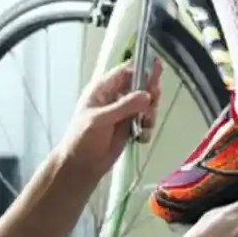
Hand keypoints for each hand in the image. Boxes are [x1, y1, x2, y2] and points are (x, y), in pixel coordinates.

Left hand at [56, 59, 162, 182]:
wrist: (80, 167)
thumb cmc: (82, 139)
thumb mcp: (101, 120)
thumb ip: (125, 106)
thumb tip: (147, 95)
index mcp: (102, 89)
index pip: (125, 72)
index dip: (142, 69)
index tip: (158, 70)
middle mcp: (114, 98)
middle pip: (140, 86)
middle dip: (150, 94)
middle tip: (152, 105)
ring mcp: (122, 113)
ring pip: (146, 105)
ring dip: (150, 113)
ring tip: (145, 124)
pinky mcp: (128, 128)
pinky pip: (144, 122)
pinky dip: (146, 128)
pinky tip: (141, 137)